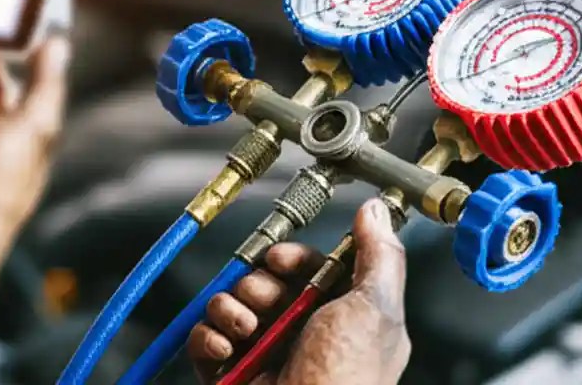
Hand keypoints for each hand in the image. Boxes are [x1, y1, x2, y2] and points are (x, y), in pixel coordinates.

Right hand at [188, 199, 410, 384]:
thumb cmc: (346, 382)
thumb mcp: (375, 310)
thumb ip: (378, 256)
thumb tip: (377, 213)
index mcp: (341, 320)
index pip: (308, 270)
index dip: (291, 259)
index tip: (283, 260)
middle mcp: (301, 336)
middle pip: (264, 282)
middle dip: (259, 284)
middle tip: (267, 301)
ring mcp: (263, 356)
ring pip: (230, 305)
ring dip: (231, 309)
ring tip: (247, 330)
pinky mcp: (230, 374)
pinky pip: (203, 339)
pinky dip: (208, 338)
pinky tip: (227, 349)